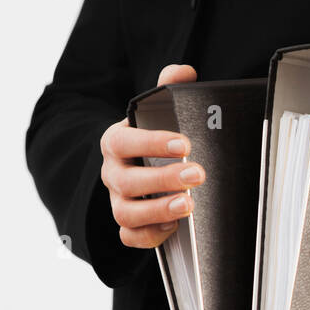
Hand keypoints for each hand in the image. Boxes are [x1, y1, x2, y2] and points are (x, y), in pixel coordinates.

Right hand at [100, 63, 205, 248]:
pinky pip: (130, 237)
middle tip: (197, 175)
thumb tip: (183, 71)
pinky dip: (149, 236)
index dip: (152, 143)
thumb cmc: (152, 139)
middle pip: (127, 182)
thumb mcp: (157, 111)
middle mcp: (112, 174)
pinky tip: (173, 227)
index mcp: (116, 142)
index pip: (125, 142)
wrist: (140, 165)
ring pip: (126, 214)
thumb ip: (169, 86)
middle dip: (163, 180)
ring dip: (158, 211)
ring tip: (188, 205)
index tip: (184, 144)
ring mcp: (118, 202)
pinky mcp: (127, 225)